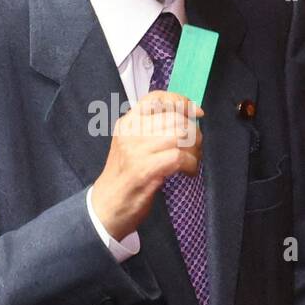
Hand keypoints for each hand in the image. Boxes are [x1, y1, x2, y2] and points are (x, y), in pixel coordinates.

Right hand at [91, 90, 202, 240]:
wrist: (107, 206)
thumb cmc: (125, 176)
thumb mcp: (133, 143)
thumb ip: (154, 128)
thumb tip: (189, 118)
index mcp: (127, 122)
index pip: (156, 98)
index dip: (181, 101)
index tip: (197, 112)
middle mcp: (130, 131)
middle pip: (175, 119)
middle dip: (194, 134)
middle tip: (196, 149)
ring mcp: (136, 150)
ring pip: (180, 136)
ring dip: (195, 150)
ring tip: (192, 161)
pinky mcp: (144, 169)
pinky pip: (179, 157)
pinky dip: (191, 165)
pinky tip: (188, 172)